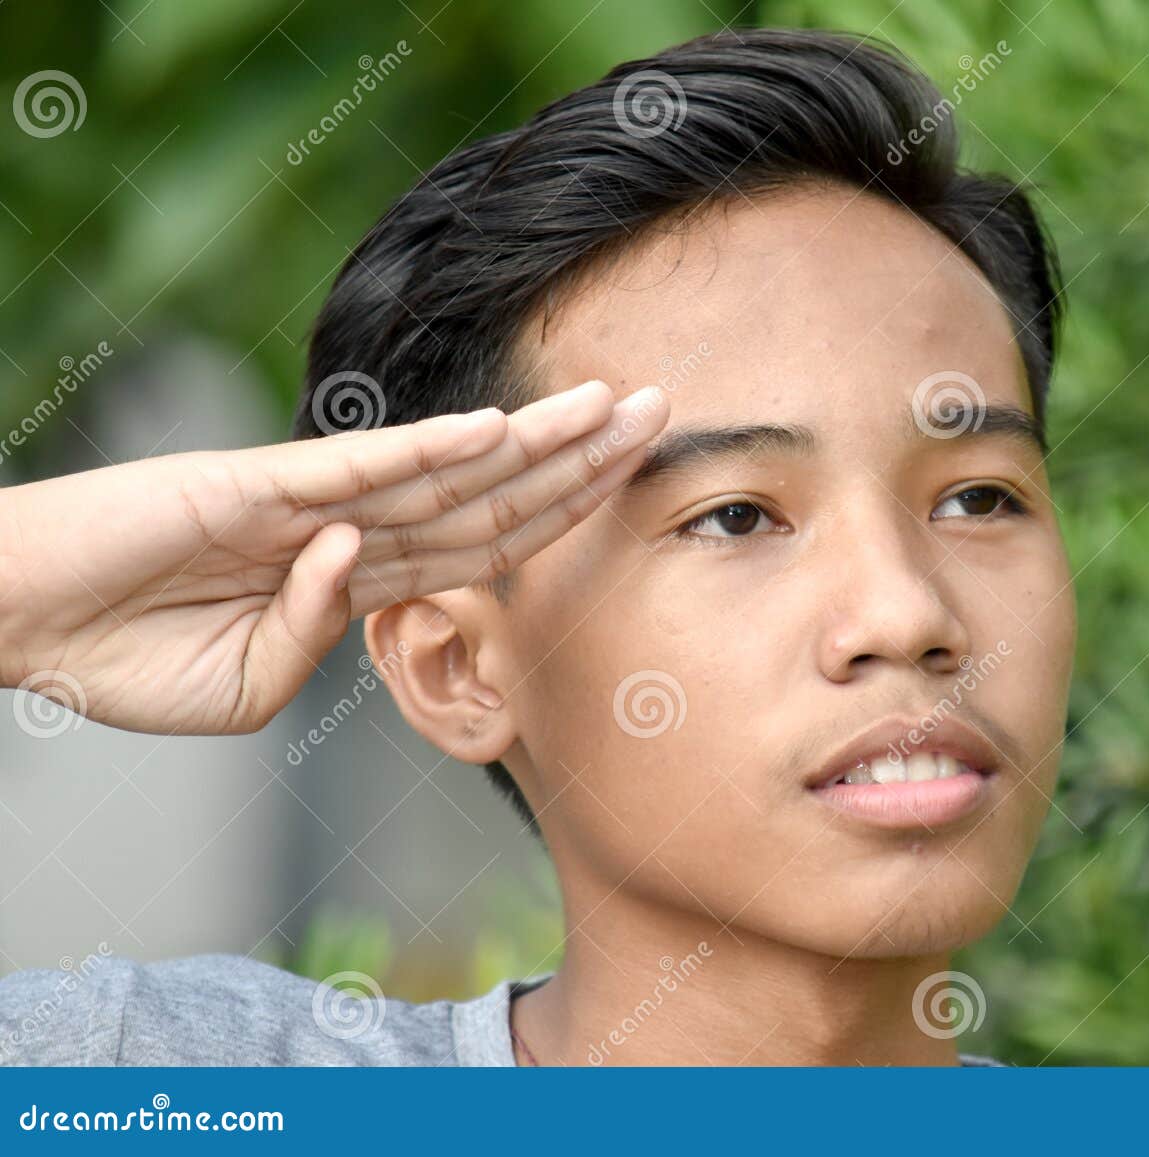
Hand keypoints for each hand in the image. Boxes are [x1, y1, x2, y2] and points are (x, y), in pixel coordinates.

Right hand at [0, 379, 665, 734]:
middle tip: (662, 412)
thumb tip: (359, 567)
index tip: (628, 480)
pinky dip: (424, 449)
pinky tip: (496, 429)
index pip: (485, 540)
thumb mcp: (245, 692)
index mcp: (355, 578)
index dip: (560, 509)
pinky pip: (355, 468)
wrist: (17, 623)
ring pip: (445, 469)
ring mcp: (307, 501)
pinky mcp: (252, 485)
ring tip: (613, 403)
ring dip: (534, 438)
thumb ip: (316, 642)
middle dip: (581, 457)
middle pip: (491, 493)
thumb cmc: (120, 656)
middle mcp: (349, 528)